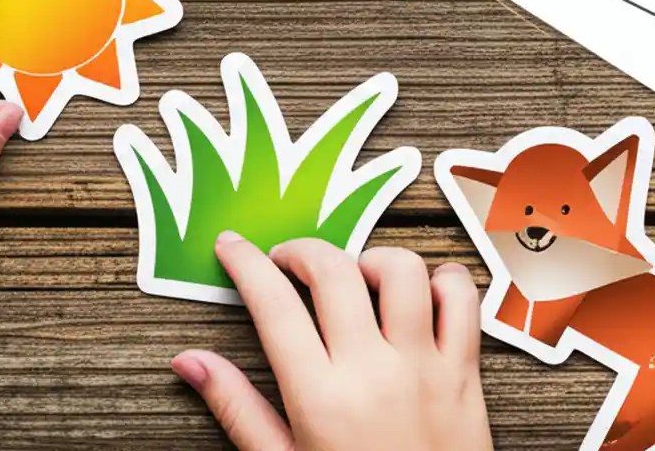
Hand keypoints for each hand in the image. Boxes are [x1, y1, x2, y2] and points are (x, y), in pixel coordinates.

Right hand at [172, 235, 492, 450]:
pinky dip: (442, 280)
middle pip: (334, 271)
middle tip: (287, 262)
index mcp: (320, 397)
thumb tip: (190, 362)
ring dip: (371, 260)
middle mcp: (373, 372)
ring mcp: (424, 368)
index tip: (232, 248)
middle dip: (301, 250)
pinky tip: (418, 294)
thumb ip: (236, 406)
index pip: (274, 305)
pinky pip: (463, 298)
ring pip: (403, 271)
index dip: (246, 264)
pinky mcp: (464, 373)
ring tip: (354, 279)